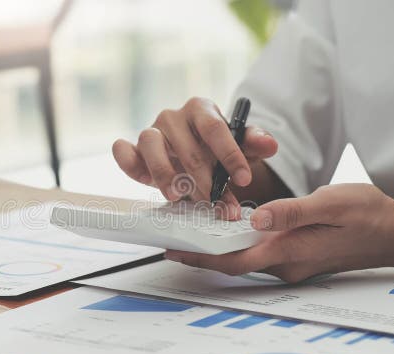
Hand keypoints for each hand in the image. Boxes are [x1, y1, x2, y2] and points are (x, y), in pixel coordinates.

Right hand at [112, 97, 277, 218]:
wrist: (195, 156)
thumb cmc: (216, 149)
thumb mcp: (240, 146)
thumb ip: (254, 143)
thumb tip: (270, 144)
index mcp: (201, 109)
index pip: (215, 129)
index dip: (230, 156)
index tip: (243, 180)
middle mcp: (173, 117)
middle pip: (188, 147)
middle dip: (206, 182)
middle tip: (218, 205)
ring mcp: (151, 132)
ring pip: (151, 145)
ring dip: (166, 174)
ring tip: (179, 196)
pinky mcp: (135, 150)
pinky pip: (123, 150)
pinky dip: (126, 161)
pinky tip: (141, 176)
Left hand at [164, 184, 393, 281]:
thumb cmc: (368, 215)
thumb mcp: (331, 204)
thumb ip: (292, 213)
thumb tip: (256, 219)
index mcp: (290, 251)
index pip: (233, 261)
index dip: (200, 258)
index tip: (173, 250)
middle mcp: (287, 264)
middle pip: (233, 262)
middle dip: (201, 252)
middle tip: (173, 235)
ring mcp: (292, 263)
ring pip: (246, 257)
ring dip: (219, 246)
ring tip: (192, 227)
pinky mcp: (297, 257)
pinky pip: (260, 252)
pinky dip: (239, 242)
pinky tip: (228, 227)